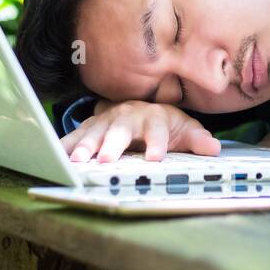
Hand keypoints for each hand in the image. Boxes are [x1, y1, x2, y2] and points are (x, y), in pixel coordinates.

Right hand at [60, 100, 221, 162]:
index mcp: (153, 116)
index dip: (157, 142)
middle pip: (120, 129)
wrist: (140, 108)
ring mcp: (107, 120)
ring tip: (77, 161)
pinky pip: (75, 135)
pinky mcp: (90, 126)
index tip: (155, 158)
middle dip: (112, 144)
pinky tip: (55, 156)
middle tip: (104, 160)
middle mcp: (128, 115)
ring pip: (94, 131)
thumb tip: (214, 148)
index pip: (157, 128)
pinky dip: (65, 145)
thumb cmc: (165, 124)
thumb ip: (197, 139)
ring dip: (84, 145)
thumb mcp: (184, 129)